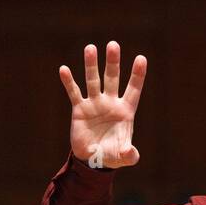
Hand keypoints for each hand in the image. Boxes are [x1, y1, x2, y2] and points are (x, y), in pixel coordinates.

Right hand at [59, 41, 146, 168]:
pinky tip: (64, 69)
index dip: (137, 75)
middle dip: (112, 62)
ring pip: (93, 80)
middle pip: (112, 79)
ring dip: (91, 65)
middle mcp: (110, 103)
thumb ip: (129, 155)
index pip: (133, 89)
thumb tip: (131, 153)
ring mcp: (94, 104)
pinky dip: (69, 82)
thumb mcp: (123, 157)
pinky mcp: (79, 109)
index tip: (141, 58)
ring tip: (90, 48)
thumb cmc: (112, 156)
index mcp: (125, 111)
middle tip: (113, 44)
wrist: (92, 160)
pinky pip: (74, 92)